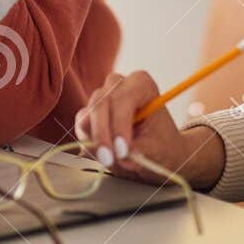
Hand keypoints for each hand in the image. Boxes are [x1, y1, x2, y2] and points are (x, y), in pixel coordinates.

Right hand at [74, 71, 226, 191]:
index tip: (123, 150)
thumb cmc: (160, 145)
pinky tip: (105, 153)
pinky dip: (90, 142)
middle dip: (103, 134)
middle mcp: (118, 85)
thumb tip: (118, 154)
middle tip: (110, 160)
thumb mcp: (156, 149)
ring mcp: (101, 97)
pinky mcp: (89, 113)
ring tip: (112, 159)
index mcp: (141, 84)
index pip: (123, 98)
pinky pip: (82, 127)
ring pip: (87, 116)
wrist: (155, 151)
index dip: (120, 125)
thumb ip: (137, 150)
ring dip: (96, 140)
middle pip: (100, 104)